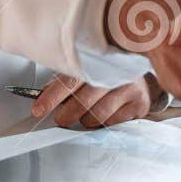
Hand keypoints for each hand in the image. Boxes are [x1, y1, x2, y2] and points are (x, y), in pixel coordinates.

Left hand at [30, 73, 159, 128]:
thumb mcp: (86, 70)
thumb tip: (41, 95)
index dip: (52, 96)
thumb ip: (65, 80)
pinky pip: (112, 123)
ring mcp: (130, 87)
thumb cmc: (107, 73)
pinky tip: (108, 112)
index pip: (70, 79)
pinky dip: (104, 122)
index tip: (38, 110)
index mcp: (97, 58)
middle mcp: (116, 71)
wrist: (142, 73)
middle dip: (67, 115)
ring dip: (86, 120)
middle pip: (82, 102)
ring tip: (89, 112)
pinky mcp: (140, 104)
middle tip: (62, 118)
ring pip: (96, 116)